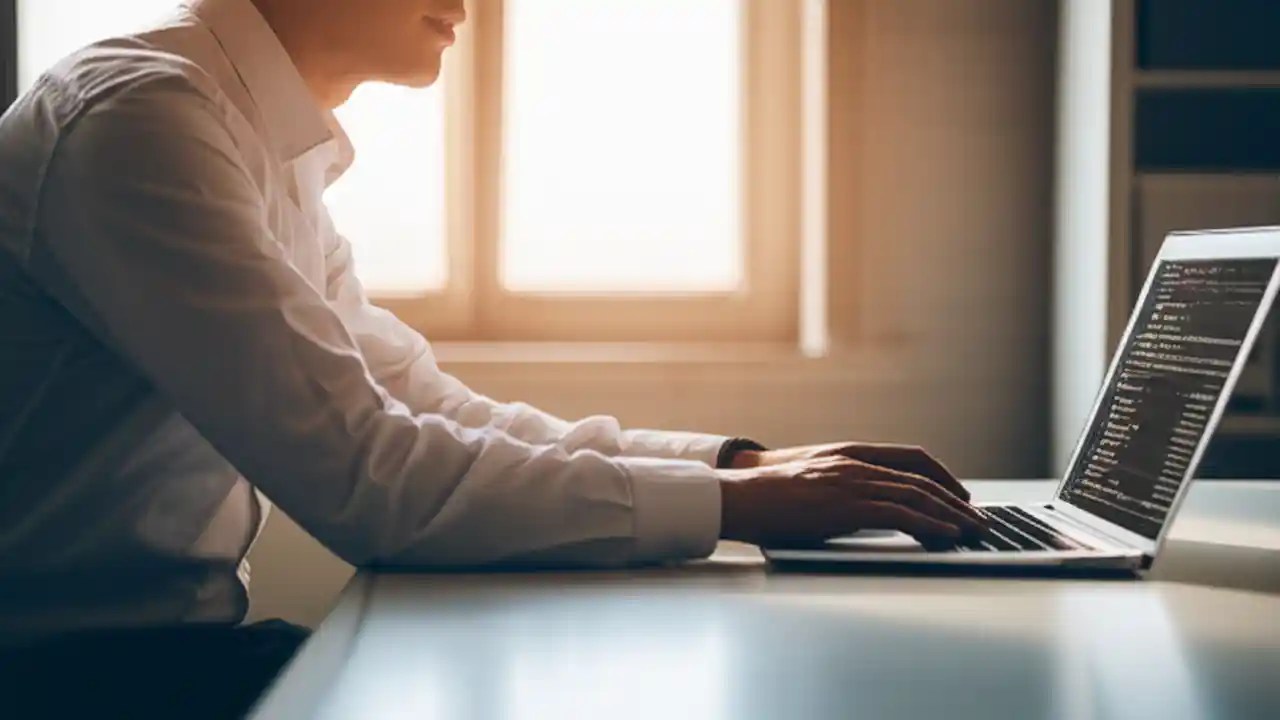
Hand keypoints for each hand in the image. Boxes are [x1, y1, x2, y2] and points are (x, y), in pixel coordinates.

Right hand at [717, 455, 988, 548]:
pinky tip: (945, 536)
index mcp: (849, 455)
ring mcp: (852, 483)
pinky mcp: (848, 506)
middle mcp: (856, 464)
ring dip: (950, 515)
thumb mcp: (811, 482)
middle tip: (978, 520)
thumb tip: (862, 509)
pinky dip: (929, 524)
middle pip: (920, 479)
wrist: (740, 495)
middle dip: (954, 501)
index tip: (959, 495)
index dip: (940, 476)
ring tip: (972, 532)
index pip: (909, 459)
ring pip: (917, 495)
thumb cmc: (768, 495)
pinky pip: (901, 514)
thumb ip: (840, 487)